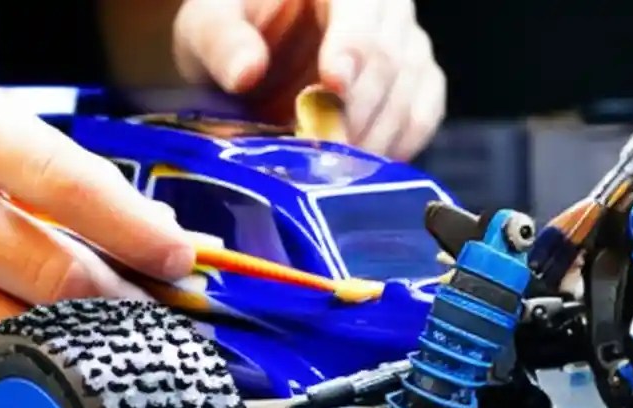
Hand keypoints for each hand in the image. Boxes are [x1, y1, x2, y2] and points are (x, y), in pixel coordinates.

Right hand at [0, 80, 198, 341]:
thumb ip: (58, 173)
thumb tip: (157, 226)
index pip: (63, 180)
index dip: (131, 228)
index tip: (177, 257)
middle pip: (41, 264)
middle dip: (112, 297)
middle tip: (151, 311)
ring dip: (62, 330)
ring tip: (103, 331)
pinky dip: (2, 337)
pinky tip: (33, 333)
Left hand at [173, 0, 445, 160]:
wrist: (252, 55)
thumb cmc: (232, 31)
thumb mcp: (208, 24)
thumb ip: (222, 39)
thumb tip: (245, 71)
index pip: (360, 8)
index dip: (352, 47)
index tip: (332, 85)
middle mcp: (386, 5)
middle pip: (390, 56)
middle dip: (356, 108)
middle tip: (322, 146)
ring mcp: (409, 43)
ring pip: (411, 90)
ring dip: (375, 135)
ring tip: (335, 165)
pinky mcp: (419, 82)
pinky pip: (424, 115)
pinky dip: (399, 145)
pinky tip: (366, 166)